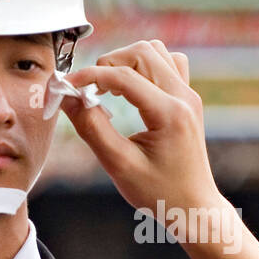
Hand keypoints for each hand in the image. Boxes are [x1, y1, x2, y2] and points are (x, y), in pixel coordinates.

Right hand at [62, 39, 215, 214]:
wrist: (193, 207)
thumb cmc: (160, 193)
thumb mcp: (119, 165)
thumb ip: (91, 128)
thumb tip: (68, 97)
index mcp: (170, 114)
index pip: (123, 76)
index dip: (88, 77)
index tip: (65, 88)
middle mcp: (184, 97)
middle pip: (141, 52)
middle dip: (108, 65)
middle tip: (89, 91)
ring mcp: (189, 95)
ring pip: (155, 51)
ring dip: (126, 62)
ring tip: (108, 89)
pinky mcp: (188, 98)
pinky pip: (167, 63)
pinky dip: (144, 67)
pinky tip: (131, 90)